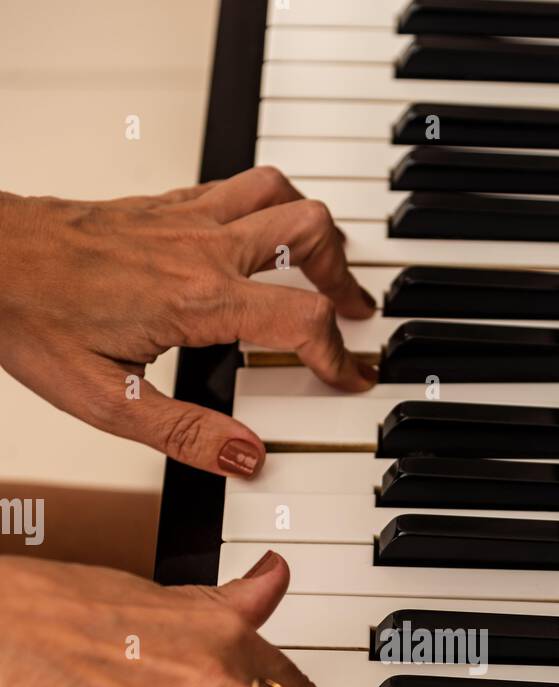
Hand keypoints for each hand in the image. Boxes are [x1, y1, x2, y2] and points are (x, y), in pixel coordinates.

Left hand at [0, 167, 376, 478]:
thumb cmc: (31, 318)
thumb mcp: (106, 403)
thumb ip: (185, 433)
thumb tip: (247, 457)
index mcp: (197, 299)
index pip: (304, 318)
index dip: (340, 354)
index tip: (350, 378)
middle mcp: (200, 247)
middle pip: (312, 234)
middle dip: (346, 280)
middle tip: (356, 316)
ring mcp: (183, 217)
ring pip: (283, 194)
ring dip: (318, 231)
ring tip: (327, 270)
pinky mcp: (163, 204)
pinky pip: (242, 186)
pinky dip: (275, 208)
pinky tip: (264, 239)